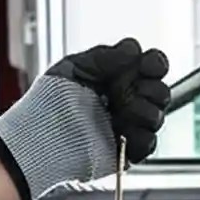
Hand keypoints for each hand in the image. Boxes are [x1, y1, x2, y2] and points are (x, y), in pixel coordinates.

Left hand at [0, 38, 169, 199]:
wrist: (40, 139)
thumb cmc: (47, 104)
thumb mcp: (74, 67)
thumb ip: (106, 56)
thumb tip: (133, 49)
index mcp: (114, 77)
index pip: (149, 66)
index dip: (155, 64)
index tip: (149, 65)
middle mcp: (124, 100)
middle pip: (160, 90)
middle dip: (150, 88)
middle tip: (127, 91)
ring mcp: (126, 125)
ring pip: (157, 116)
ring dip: (143, 111)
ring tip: (120, 111)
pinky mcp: (127, 150)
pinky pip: (148, 143)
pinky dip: (138, 135)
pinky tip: (121, 130)